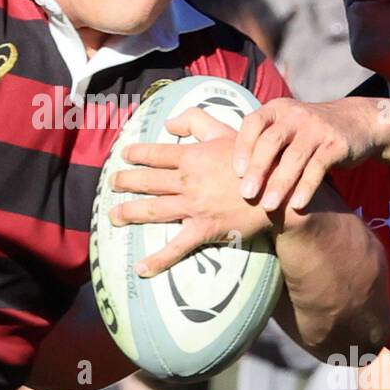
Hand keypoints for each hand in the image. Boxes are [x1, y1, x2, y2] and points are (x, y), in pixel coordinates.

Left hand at [110, 107, 273, 276]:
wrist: (277, 191)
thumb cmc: (254, 159)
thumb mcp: (227, 130)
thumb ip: (197, 120)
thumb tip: (169, 122)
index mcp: (193, 156)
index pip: (155, 154)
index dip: (136, 154)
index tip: (123, 155)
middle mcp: (188, 181)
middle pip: (147, 181)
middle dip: (125, 181)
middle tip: (111, 183)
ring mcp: (194, 207)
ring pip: (153, 210)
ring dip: (129, 213)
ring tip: (112, 216)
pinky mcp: (204, 230)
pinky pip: (177, 247)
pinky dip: (158, 259)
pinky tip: (140, 269)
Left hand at [234, 98, 383, 212]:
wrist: (356, 122)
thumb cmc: (307, 132)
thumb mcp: (284, 126)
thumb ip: (260, 140)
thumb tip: (222, 167)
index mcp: (276, 109)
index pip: (253, 123)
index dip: (242, 147)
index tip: (236, 173)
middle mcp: (295, 115)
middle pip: (272, 141)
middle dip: (258, 169)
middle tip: (246, 195)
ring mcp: (317, 128)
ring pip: (295, 157)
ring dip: (280, 184)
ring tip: (268, 206)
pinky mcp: (336, 144)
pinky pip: (318, 168)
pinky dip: (306, 187)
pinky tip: (297, 205)